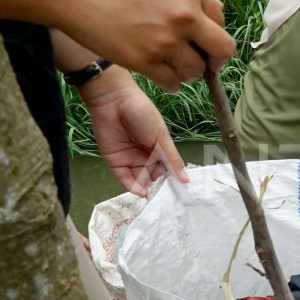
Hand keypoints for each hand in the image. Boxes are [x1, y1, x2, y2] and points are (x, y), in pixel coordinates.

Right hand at [56, 0, 236, 92]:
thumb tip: (200, 16)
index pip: (221, 19)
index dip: (212, 30)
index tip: (204, 39)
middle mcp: (184, 16)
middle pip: (222, 49)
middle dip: (214, 58)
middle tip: (204, 62)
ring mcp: (165, 41)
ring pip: (196, 71)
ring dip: (189, 72)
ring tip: (176, 67)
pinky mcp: (145, 61)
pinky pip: (172, 83)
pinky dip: (171, 84)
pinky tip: (164, 78)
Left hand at [79, 68, 188, 196]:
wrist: (113, 101)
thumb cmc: (142, 114)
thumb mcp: (160, 137)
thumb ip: (171, 159)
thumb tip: (186, 179)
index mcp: (159, 148)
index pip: (168, 168)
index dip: (173, 179)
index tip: (180, 192)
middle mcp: (145, 155)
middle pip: (154, 176)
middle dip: (159, 186)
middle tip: (166, 199)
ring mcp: (130, 159)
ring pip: (140, 179)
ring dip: (146, 188)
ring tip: (155, 197)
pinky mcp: (115, 161)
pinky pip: (124, 178)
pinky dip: (132, 186)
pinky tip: (141, 192)